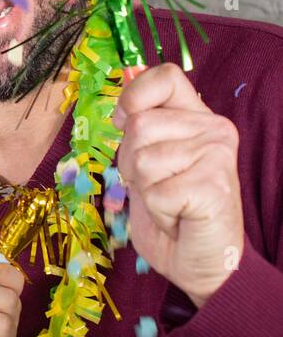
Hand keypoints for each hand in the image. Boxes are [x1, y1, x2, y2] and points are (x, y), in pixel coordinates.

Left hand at [115, 63, 244, 306]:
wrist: (202, 261)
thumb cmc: (172, 209)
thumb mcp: (148, 160)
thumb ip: (140, 130)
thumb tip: (120, 108)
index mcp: (198, 116)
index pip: (166, 76)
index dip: (134, 95)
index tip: (125, 121)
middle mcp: (213, 129)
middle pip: (139, 123)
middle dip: (131, 160)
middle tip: (157, 184)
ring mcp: (216, 156)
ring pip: (141, 159)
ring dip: (144, 189)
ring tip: (169, 201)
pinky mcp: (212, 187)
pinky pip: (154, 191)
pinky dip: (156, 211)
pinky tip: (178, 217)